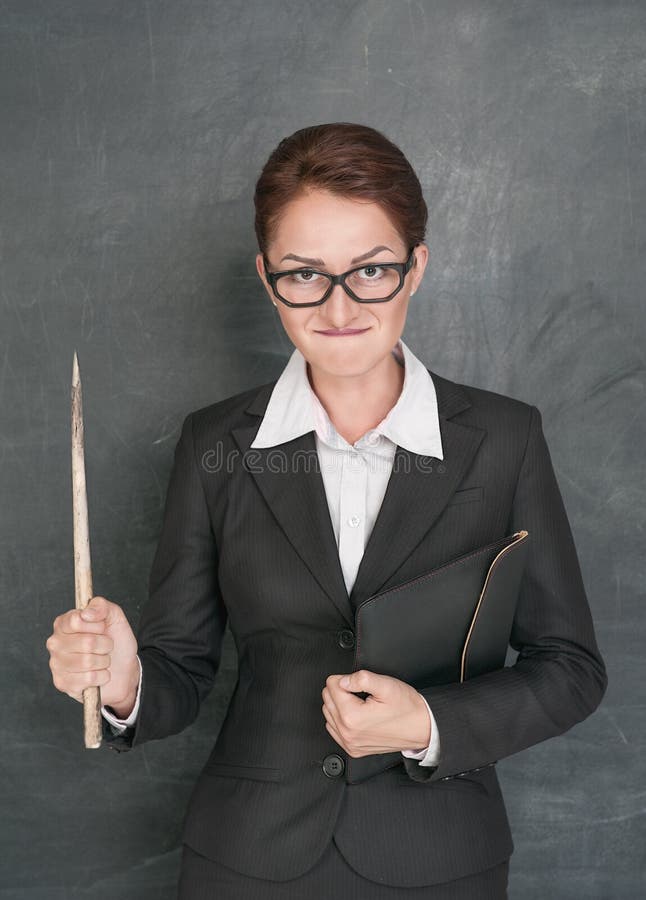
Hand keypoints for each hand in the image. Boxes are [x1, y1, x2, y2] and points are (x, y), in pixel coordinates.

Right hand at [46, 596, 138, 716]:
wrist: (124, 669)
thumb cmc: (116, 642)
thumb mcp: (114, 617)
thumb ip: (101, 606)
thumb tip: (86, 613)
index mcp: (64, 623)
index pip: (77, 621)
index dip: (98, 625)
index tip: (103, 628)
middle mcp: (55, 642)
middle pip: (86, 642)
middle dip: (105, 645)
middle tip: (106, 646)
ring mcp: (56, 664)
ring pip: (88, 661)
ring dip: (104, 661)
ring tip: (102, 660)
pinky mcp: (62, 683)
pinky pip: (88, 678)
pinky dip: (101, 676)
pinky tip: (98, 674)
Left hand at [321, 670, 430, 756]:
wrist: (421, 728)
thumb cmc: (407, 708)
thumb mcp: (386, 685)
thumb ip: (361, 678)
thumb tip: (342, 680)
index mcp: (352, 717)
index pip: (331, 684)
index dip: (347, 679)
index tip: (360, 684)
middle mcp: (348, 733)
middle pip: (327, 698)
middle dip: (342, 690)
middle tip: (362, 692)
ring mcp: (350, 744)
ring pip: (328, 713)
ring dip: (340, 704)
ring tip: (361, 704)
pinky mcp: (353, 749)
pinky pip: (334, 729)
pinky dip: (341, 719)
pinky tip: (356, 716)